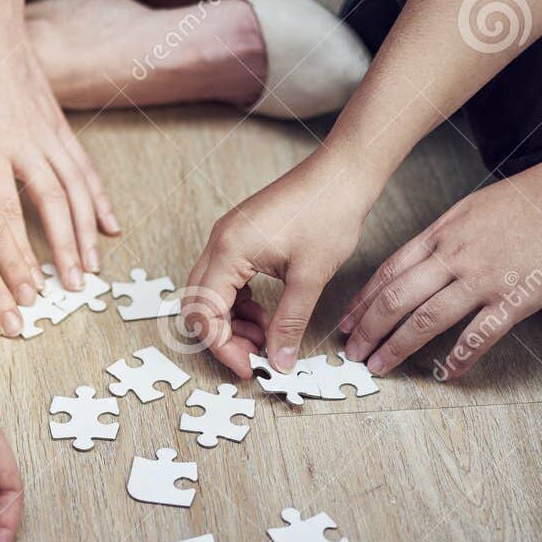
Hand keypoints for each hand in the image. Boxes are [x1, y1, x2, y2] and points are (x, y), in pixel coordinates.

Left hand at [0, 5, 116, 289]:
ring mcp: (47, 134)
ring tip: (91, 271)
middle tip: (67, 292)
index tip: (18, 289)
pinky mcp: (59, 126)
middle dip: (59, 253)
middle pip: (48, 207)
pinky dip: (98, 201)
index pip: (1, 212)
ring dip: (84, 234)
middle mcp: (23, 142)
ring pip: (74, 191)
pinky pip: (85, 169)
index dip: (11, 256)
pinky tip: (110, 227)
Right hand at [184, 148, 378, 377]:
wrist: (342, 174)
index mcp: (229, 250)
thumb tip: (278, 360)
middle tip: (255, 357)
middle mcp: (220, 242)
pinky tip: (267, 315)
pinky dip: (240, 304)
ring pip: (211, 294)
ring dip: (233, 322)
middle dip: (223, 337)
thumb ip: (290, 323)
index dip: (223, 347)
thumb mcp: (310, 277)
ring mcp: (228, 238)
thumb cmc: (328, 212)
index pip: (205, 312)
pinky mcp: (241, 238)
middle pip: (199, 304)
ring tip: (268, 336)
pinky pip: (227, 281)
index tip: (250, 367)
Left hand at [340, 153, 541, 378]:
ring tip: (379, 367)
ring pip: (426, 319)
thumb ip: (447, 235)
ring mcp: (482, 278)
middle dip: (368, 330)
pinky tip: (445, 373)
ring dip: (397, 347)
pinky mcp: (514, 297)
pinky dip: (460, 357)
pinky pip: (479, 334)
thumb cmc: (534, 196)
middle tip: (352, 353)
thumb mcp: (474, 206)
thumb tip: (426, 258)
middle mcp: (454, 256)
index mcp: (442, 233)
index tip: (346, 322)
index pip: (389, 272)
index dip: (362, 301)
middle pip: (396, 299)